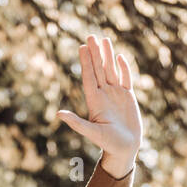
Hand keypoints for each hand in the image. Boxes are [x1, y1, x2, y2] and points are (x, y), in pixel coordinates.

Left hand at [56, 34, 142, 178]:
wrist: (125, 149)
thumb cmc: (108, 144)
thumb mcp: (91, 132)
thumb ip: (76, 123)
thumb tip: (58, 114)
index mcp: (95, 101)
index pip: (89, 77)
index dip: (86, 62)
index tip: (82, 47)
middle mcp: (104, 95)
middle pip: (99, 70)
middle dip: (95, 53)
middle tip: (91, 36)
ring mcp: (116, 95)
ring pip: (111, 71)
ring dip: (108, 56)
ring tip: (105, 40)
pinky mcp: (128, 97)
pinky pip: (125, 79)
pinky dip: (123, 68)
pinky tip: (119, 57)